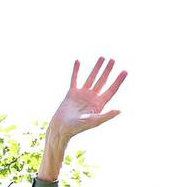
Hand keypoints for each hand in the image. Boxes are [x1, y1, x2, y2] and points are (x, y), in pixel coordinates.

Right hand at [39, 57, 126, 179]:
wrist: (61, 128)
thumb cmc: (77, 128)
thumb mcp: (93, 121)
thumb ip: (106, 115)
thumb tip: (120, 110)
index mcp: (99, 104)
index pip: (111, 90)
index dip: (118, 81)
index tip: (125, 71)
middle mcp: (92, 98)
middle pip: (102, 81)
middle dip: (108, 71)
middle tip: (113, 60)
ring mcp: (82, 94)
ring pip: (91, 78)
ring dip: (96, 68)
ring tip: (102, 57)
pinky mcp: (72, 93)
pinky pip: (74, 79)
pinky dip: (76, 70)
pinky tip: (78, 61)